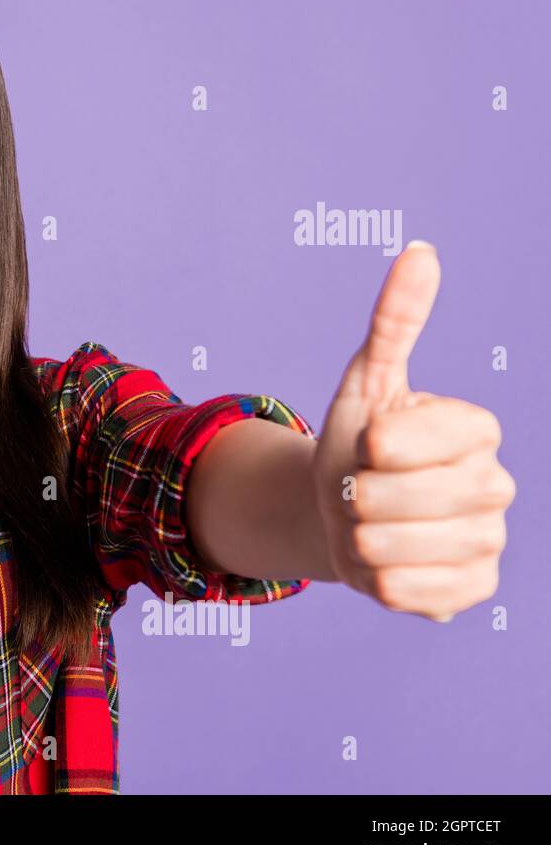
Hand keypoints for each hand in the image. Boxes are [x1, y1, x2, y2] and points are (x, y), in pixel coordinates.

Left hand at [312, 241, 515, 621]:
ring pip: (393, 549)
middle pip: (390, 499)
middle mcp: (494, 484)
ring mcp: (489, 541)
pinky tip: (386, 563)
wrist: (348, 517)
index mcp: (476, 429)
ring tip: (371, 527)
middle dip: (353, 496)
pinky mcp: (474, 591)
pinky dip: (378, 582)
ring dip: (359, 540)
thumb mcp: (367, 383)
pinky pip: (407, 593)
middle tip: (361, 492)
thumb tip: (420, 251)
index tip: (369, 445)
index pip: (400, 441)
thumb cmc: (358, 446)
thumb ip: (395, 321)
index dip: (368, 447)